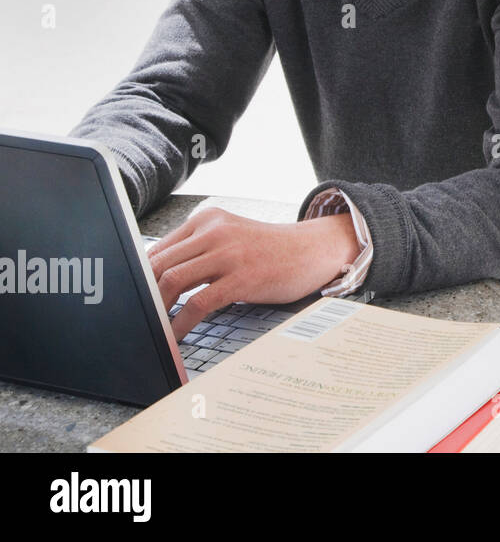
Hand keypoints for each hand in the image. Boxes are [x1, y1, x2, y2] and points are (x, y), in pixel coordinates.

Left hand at [146, 206, 359, 340]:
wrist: (312, 250)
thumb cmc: (268, 250)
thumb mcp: (230, 239)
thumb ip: (198, 251)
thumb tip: (155, 281)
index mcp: (207, 219)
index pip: (157, 249)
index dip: (138, 278)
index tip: (131, 299)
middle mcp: (215, 231)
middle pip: (159, 264)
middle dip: (142, 295)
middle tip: (136, 317)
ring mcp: (229, 253)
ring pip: (172, 281)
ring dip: (156, 310)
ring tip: (152, 328)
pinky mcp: (242, 277)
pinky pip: (198, 303)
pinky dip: (180, 324)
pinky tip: (176, 335)